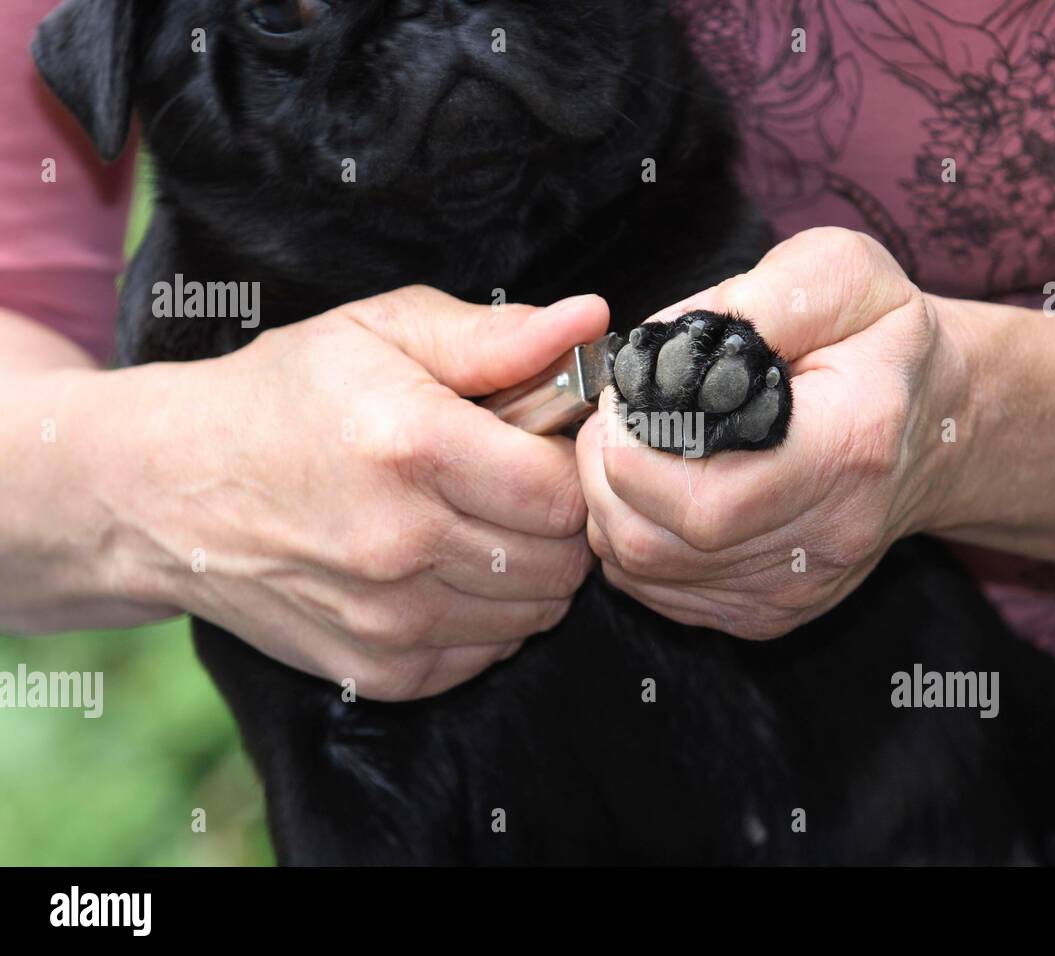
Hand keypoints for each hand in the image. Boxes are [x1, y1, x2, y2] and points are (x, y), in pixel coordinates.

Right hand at [77, 287, 607, 698]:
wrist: (168, 491)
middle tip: (517, 483)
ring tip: (479, 522)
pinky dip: (489, 615)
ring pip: (535, 612)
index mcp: (411, 447)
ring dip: (530, 569)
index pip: (564, 490)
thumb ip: (495, 334)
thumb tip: (592, 321)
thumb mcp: (380, 332)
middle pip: (562, 560)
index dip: (572, 465)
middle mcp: (402, 545)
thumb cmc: (281, 398)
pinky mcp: (379, 672)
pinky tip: (446, 569)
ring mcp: (389, 621)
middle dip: (559, 519)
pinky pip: (488, 652)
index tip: (547, 445)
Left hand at [576, 227, 964, 638]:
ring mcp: (798, 588)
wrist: (939, 426)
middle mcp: (829, 536)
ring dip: (609, 506)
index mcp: (849, 447)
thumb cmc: (882, 341)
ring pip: (644, 572)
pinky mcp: (771, 611)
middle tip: (611, 418)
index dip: (633, 448)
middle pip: (656, 543)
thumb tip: (661, 347)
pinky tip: (654, 492)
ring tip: (629, 447)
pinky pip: (659, 590)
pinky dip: (633, 539)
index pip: (705, 499)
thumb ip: (751, 299)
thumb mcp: (839, 272)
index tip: (626, 395)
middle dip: (603, 474)